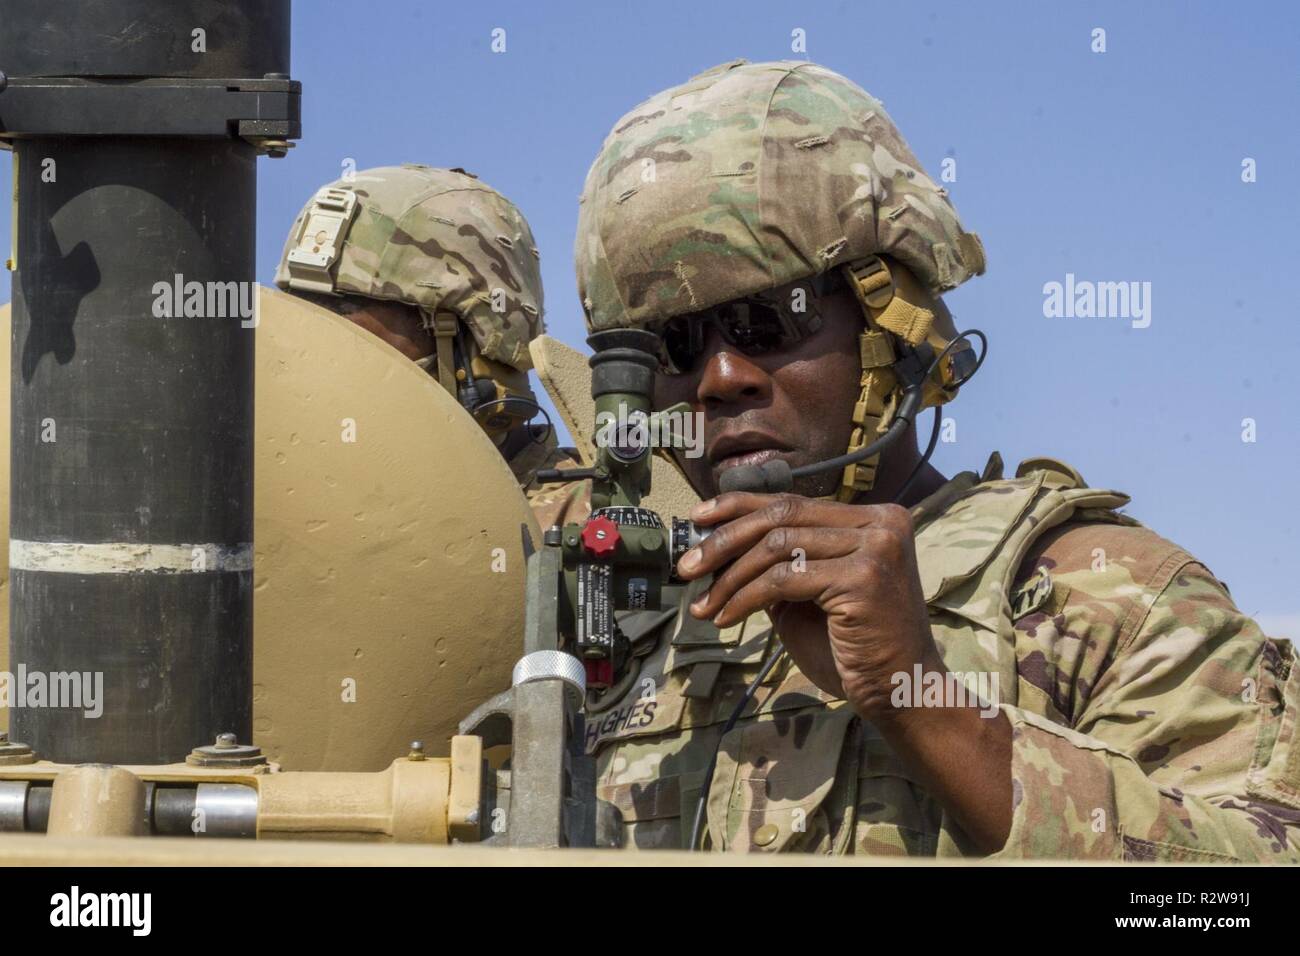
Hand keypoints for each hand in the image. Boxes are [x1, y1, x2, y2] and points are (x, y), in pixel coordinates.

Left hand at [675, 492, 941, 721]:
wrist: (900, 692)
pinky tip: (726, 617)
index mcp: (873, 518)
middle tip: (685, 567)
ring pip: (777, 546)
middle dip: (724, 541)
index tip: (697, 518)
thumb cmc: (852, 648)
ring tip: (703, 605)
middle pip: (782, 516)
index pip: (793, 502)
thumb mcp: (808, 595)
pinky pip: (783, 580)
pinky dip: (745, 597)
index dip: (738, 506)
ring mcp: (876, 547)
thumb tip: (716, 544)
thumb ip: (777, 564)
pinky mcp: (864, 577)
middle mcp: (880, 523)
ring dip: (729, 578)